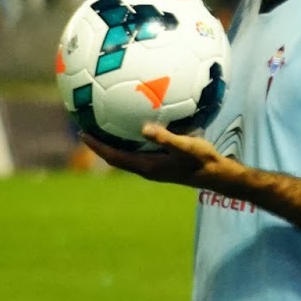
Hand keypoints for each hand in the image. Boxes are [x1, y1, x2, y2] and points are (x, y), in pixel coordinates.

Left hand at [82, 123, 232, 188]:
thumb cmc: (203, 160)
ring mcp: (155, 166)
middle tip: (86, 127)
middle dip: (100, 144)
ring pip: (127, 154)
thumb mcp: (185, 146)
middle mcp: (147, 168)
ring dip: (114, 142)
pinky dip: (131, 139)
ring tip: (104, 126)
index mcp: (147, 167)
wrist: (218, 175)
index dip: (97, 146)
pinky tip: (136, 125)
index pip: (114, 157)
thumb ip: (165, 138)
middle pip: (116, 157)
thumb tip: (144, 128)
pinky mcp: (163, 162)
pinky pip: (140, 150)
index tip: (82, 133)